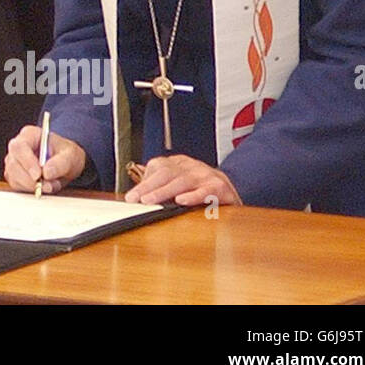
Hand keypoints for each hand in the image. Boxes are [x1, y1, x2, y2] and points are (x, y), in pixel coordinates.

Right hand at [4, 124, 85, 194]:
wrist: (66, 164)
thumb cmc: (67, 155)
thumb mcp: (72, 156)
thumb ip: (61, 163)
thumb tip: (47, 172)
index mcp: (30, 135)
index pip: (20, 146)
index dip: (27, 161)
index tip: (38, 175)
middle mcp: (18, 147)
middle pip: (13, 163)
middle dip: (28, 178)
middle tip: (46, 186)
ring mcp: (14, 162)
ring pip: (13, 176)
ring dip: (31, 186)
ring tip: (50, 185)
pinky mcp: (14, 176)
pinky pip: (16, 185)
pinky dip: (30, 190)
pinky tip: (43, 187)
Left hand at [124, 154, 241, 205]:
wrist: (233, 189)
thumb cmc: (201, 186)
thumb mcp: (179, 180)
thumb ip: (159, 181)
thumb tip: (137, 180)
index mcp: (179, 163)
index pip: (157, 168)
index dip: (143, 183)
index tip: (131, 197)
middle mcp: (191, 166)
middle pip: (167, 173)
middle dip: (149, 187)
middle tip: (136, 199)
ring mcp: (205, 175)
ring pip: (182, 182)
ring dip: (164, 192)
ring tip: (150, 201)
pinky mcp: (220, 187)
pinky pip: (205, 192)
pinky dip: (193, 196)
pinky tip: (181, 201)